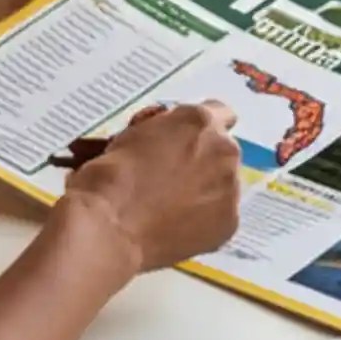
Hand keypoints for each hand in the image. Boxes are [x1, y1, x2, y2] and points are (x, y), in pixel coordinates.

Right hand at [62, 101, 241, 272]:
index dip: (199, 131)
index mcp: (199, 120)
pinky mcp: (230, 221)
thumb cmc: (109, 178)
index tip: (184, 143)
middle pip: (222, 151)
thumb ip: (161, 131)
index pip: (218, 112)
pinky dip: (204, 219)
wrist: (110, 227)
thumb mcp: (130, 135)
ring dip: (205, 189)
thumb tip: (166, 141)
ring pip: (224, 183)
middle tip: (170, 179)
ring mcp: (230, 186)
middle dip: (202, 161)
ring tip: (169, 207)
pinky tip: (177, 225)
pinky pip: (221, 215)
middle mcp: (224, 149)